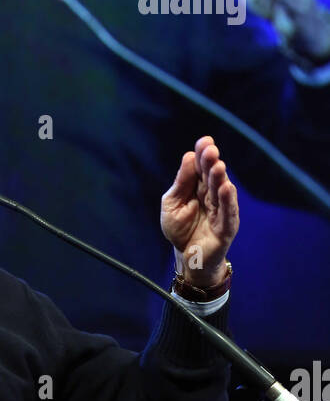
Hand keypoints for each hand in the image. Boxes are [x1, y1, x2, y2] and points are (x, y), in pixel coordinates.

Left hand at [160, 136, 238, 287]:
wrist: (186, 258)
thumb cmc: (180, 229)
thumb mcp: (172, 204)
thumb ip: (181, 183)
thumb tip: (188, 157)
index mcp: (199, 186)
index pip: (202, 167)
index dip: (203, 154)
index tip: (204, 142)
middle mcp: (213, 195)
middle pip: (212, 176)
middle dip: (211, 163)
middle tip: (210, 150)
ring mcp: (221, 210)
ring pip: (222, 191)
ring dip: (220, 178)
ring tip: (217, 166)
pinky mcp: (227, 227)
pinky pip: (228, 212)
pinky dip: (228, 201)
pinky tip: (227, 188)